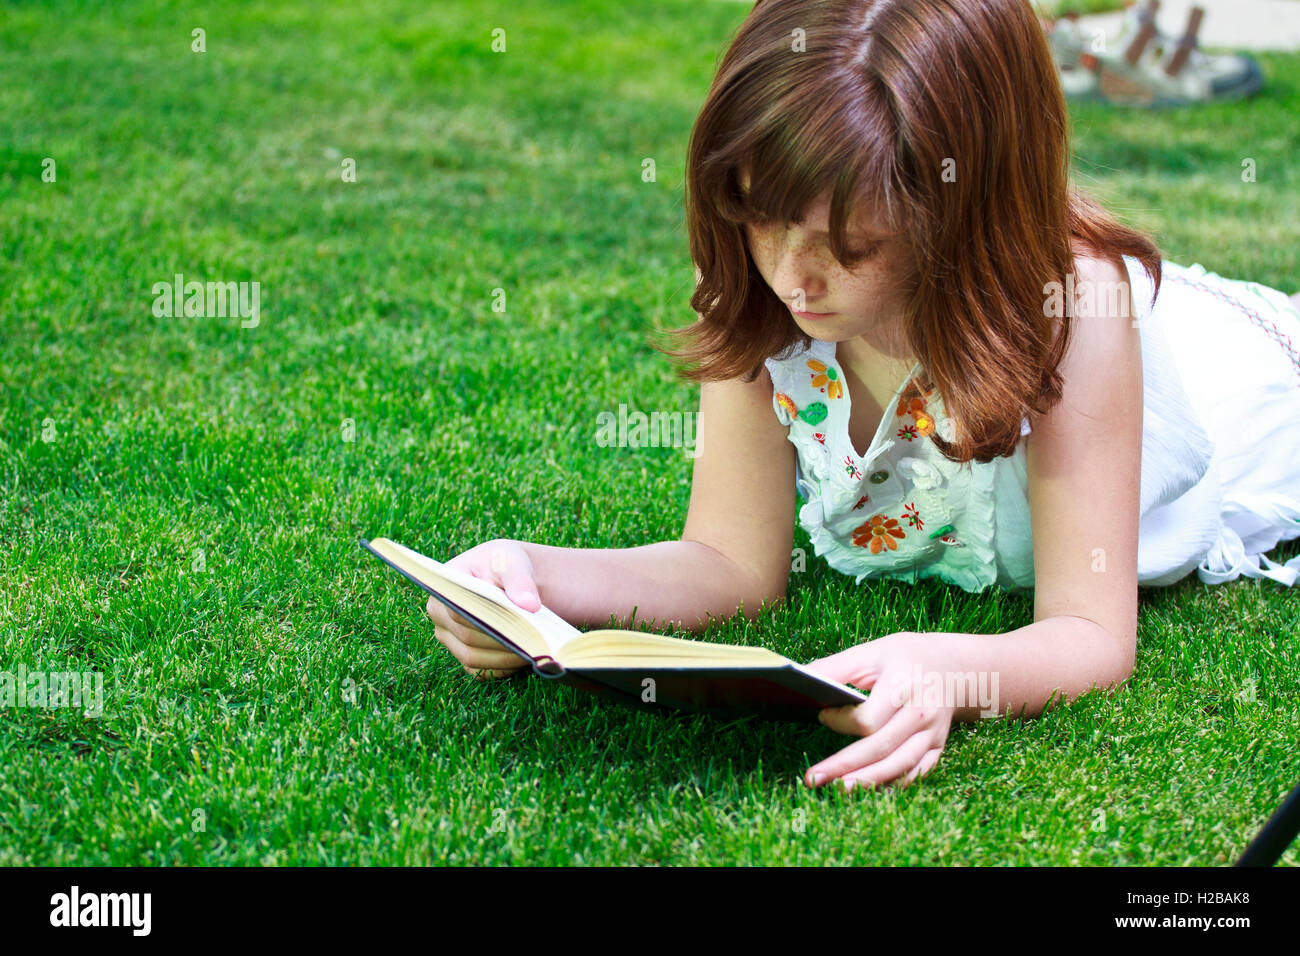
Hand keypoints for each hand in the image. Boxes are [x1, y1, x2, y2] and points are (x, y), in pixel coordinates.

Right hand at [425, 539, 540, 679]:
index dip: (487, 618)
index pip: (460, 610)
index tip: (518, 620)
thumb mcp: (512, 561)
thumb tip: (529, 605)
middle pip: (468, 637)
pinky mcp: (464, 654)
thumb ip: (520, 579)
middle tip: (533, 639)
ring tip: (532, 650)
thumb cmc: (505, 565)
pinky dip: (501, 668)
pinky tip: (522, 659)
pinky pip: (479, 671)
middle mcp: (440, 615)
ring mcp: (450, 638)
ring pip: (472, 657)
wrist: (510, 578)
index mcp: (444, 587)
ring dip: (503, 657)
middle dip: (501, 639)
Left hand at [802, 631, 953, 790]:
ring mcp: (932, 734)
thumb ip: (835, 667)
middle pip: (880, 748)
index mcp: (903, 685)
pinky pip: (915, 773)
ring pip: (898, 766)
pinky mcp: (937, 747)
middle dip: (844, 766)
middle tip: (813, 778)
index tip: (822, 715)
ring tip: (837, 790)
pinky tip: (867, 789)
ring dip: (867, 782)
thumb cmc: (904, 657)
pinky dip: (891, 784)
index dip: (841, 722)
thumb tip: (799, 676)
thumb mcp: (870, 652)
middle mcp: (921, 713)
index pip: (869, 718)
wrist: (953, 667)